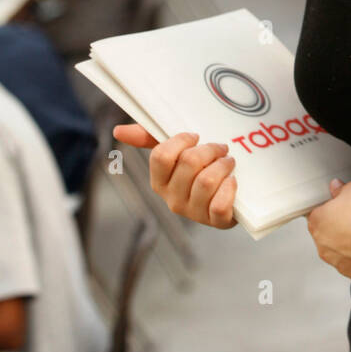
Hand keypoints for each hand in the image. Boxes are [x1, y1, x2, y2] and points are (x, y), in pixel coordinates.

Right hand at [113, 125, 237, 228]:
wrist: (231, 196)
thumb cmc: (199, 171)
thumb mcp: (176, 153)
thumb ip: (149, 138)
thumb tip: (118, 130)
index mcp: (159, 181)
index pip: (161, 156)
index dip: (181, 141)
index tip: (196, 137)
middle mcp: (172, 199)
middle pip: (189, 163)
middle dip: (209, 150)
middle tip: (219, 149)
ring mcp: (193, 212)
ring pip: (207, 180)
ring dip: (223, 165)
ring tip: (228, 163)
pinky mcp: (216, 221)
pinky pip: (220, 204)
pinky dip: (230, 188)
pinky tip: (232, 181)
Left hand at [306, 179, 350, 283]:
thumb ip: (340, 189)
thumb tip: (335, 187)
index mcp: (317, 223)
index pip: (317, 215)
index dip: (331, 211)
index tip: (342, 209)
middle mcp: (323, 247)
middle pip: (327, 237)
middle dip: (339, 230)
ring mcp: (339, 264)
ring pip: (341, 254)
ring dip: (350, 247)